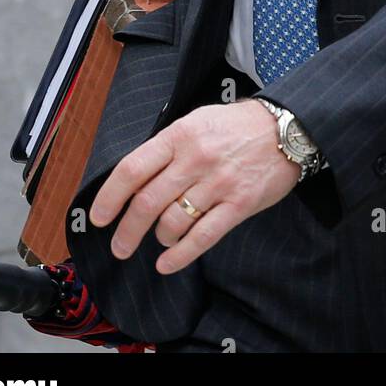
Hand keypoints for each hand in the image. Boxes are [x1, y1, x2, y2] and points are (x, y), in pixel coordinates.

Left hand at [87, 98, 300, 273]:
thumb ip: (167, 148)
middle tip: (119, 246)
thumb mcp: (196, 122)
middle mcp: (195, 159)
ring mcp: (217, 183)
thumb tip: (135, 180)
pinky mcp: (238, 204)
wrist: (286, 128)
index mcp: (180, 135)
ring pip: (172, 223)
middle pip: (147, 203)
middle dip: (127, 231)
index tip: (99, 217)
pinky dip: (179, 255)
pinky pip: (201, 238)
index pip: (132, 169)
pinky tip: (167, 263)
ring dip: (158, 238)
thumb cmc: (236, 126)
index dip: (109, 197)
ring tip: (159, 239)